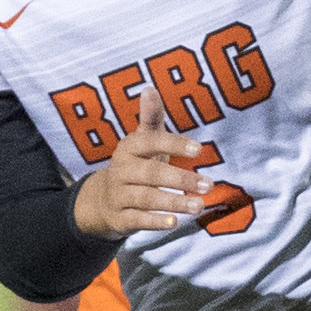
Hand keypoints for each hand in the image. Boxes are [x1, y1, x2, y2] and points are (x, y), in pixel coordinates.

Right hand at [73, 88, 212, 238]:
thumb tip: (149, 88)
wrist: (103, 201)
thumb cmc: (135, 166)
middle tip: (208, 184)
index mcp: (129, 148)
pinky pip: (137, 220)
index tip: (199, 149)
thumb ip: (150, 118)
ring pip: (146, 198)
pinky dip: (155, 222)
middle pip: (150, 174)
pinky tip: (175, 222)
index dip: (174, 144)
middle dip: (180, 179)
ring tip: (199, 205)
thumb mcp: (142, 142)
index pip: (151, 142)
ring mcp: (118, 195)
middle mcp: (121, 170)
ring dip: (173, 201)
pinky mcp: (120, 218)